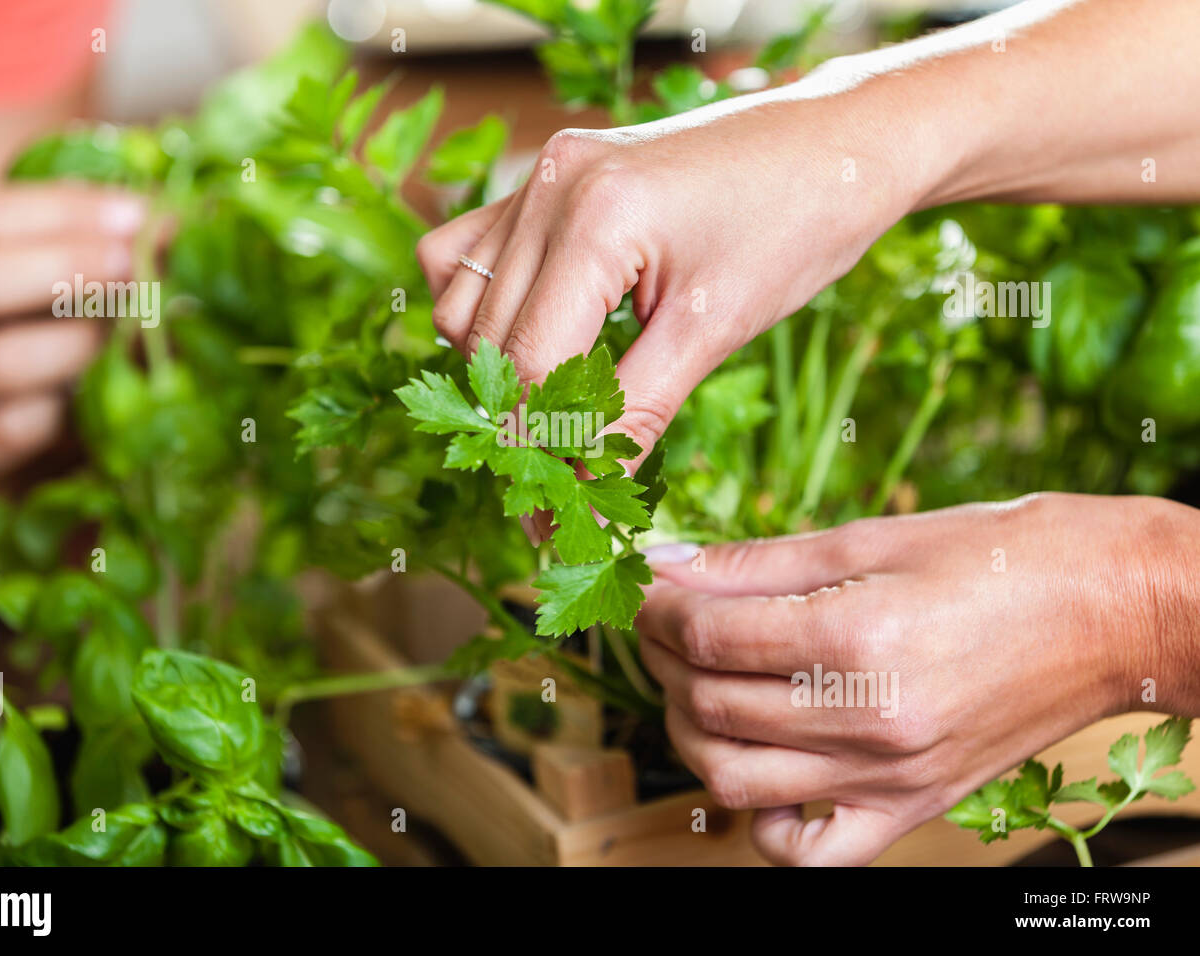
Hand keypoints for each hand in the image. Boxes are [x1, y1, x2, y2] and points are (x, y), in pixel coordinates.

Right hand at [0, 184, 144, 498]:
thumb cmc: (16, 351)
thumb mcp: (35, 294)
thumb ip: (86, 256)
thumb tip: (170, 226)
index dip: (66, 210)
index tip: (140, 216)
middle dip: (71, 267)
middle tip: (139, 267)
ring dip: (79, 345)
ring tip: (134, 336)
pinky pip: (10, 429)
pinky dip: (64, 413)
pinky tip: (101, 402)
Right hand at [416, 78, 931, 467]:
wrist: (833, 143)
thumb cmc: (795, 226)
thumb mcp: (714, 331)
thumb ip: (635, 414)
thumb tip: (586, 498)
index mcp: (595, 217)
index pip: (529, 361)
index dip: (538, 446)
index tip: (553, 515)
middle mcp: (550, 185)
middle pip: (488, 340)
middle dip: (519, 419)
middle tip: (560, 482)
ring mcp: (540, 175)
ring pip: (461, 301)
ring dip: (496, 366)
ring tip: (555, 409)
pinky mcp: (545, 178)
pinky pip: (466, 254)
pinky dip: (485, 309)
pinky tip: (536, 338)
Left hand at [635, 493, 1199, 865]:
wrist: (1109, 612)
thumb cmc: (998, 559)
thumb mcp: (868, 539)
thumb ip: (756, 561)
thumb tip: (668, 565)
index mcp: (859, 639)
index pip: (711, 636)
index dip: (659, 609)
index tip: (646, 586)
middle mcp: (869, 722)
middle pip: (711, 708)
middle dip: (662, 660)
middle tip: (661, 624)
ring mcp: (890, 778)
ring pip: (736, 782)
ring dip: (688, 730)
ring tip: (693, 682)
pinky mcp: (911, 808)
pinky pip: (808, 851)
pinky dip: (760, 822)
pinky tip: (756, 765)